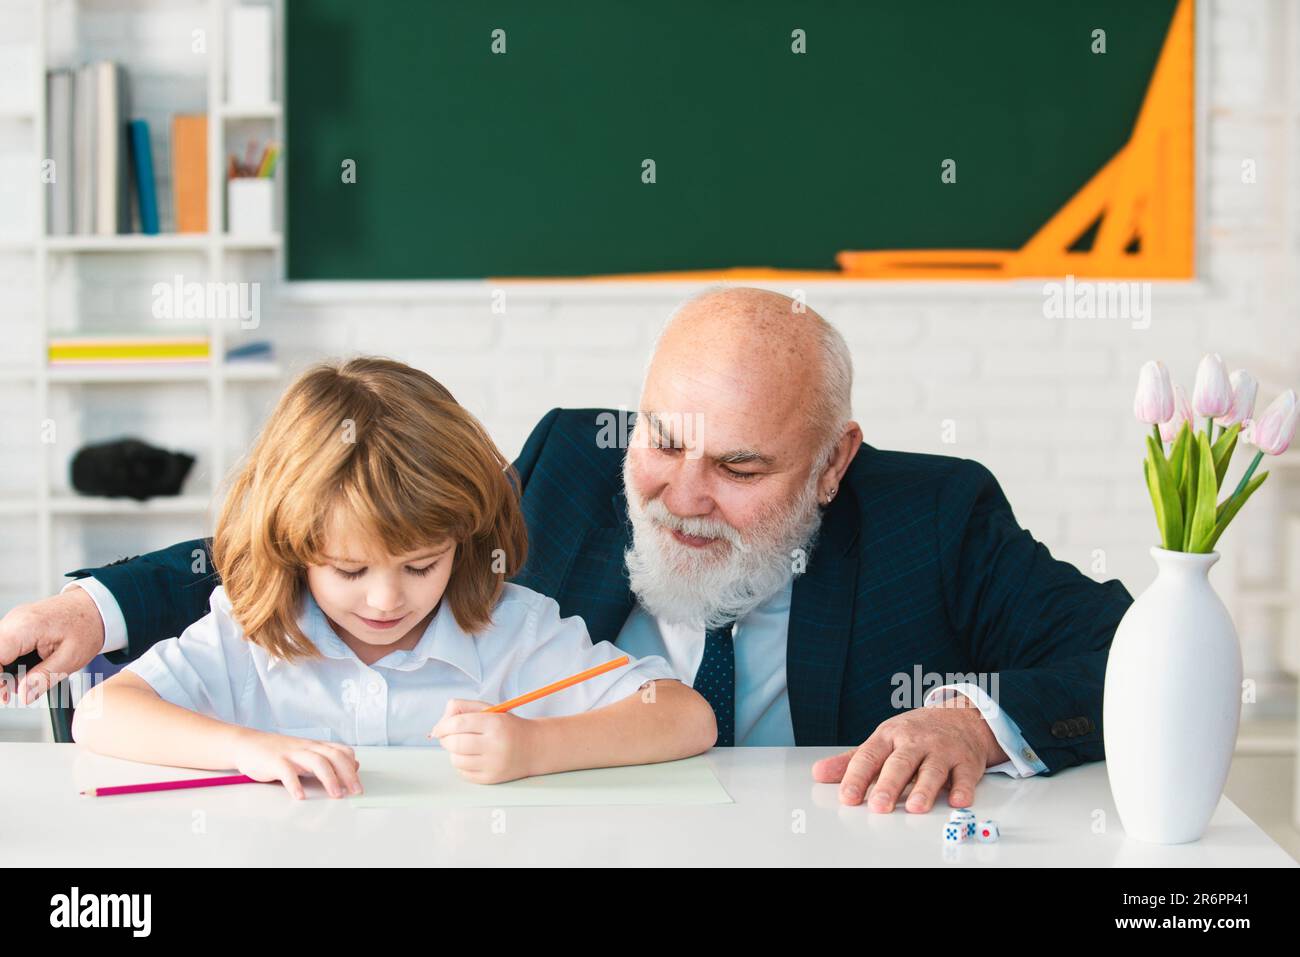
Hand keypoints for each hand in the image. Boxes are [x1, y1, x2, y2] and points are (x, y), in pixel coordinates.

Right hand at [0, 587, 105, 705]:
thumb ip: (44, 678)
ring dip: (5, 669)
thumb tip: (23, 697)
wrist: (97, 606)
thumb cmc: (87, 627)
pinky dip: (11, 660)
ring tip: (26, 679)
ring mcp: (14, 620)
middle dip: (1, 676)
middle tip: (15, 692)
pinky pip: (6, 645)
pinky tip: (27, 668)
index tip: (5, 694)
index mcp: (26, 627)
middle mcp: (14, 620)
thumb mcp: (70, 658)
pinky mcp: (17, 624)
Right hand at [231, 729, 361, 799]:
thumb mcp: (306, 753)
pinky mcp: (274, 761)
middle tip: (355, 792)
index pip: (341, 751)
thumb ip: (328, 759)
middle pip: (333, 756)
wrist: (247, 743)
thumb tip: (355, 765)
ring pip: (316, 761)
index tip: (358, 784)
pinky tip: (301, 796)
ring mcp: (291, 753)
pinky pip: (287, 772)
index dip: (352, 767)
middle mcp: (306, 747)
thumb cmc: (279, 752)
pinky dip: (295, 784)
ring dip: (329, 779)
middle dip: (347, 774)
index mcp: (315, 746)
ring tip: (336, 795)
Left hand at [428, 699, 537, 783]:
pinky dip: (462, 765)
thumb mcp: (489, 710)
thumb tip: (438, 726)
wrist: (533, 748)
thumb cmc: (507, 727)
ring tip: (464, 747)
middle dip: (446, 740)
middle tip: (449, 737)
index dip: (443, 726)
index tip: (439, 729)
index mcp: (495, 723)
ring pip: (456, 760)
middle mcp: (495, 745)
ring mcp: (493, 764)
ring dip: (454, 753)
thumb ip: (462, 708)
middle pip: (454, 743)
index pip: (458, 724)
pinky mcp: (491, 779)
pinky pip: (463, 773)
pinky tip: (472, 758)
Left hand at [811, 696, 1007, 811]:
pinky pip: (965, 776)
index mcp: (889, 737)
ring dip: (924, 789)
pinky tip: (957, 801)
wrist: (959, 717)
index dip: (856, 777)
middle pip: (900, 763)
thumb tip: (818, 773)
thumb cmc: (914, 734)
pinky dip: (963, 788)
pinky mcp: (966, 761)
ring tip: (914, 807)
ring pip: (932, 770)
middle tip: (879, 806)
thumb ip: (852, 761)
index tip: (847, 797)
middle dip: (889, 784)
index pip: (869, 756)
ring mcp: (941, 750)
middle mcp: (914, 742)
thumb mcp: (882, 741)